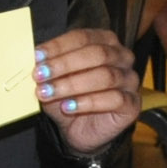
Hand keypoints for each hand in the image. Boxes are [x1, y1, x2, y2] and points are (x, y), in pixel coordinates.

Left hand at [32, 28, 140, 153]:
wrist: (80, 130)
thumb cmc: (69, 98)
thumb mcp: (54, 80)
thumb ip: (48, 67)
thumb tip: (34, 57)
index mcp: (105, 42)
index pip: (83, 37)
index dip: (59, 46)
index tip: (37, 57)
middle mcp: (122, 57)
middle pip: (97, 54)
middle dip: (65, 64)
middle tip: (40, 75)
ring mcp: (130, 80)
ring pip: (105, 76)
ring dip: (72, 84)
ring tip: (48, 93)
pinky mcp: (132, 104)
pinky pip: (113, 99)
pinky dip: (87, 102)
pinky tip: (67, 107)